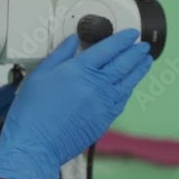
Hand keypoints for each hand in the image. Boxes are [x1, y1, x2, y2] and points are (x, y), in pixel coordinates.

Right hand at [0, 29, 152, 178]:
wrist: (36, 144)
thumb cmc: (33, 113)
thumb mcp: (39, 75)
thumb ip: (59, 55)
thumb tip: (72, 41)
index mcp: (79, 70)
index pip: (107, 49)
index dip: (122, 39)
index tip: (130, 35)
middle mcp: (95, 85)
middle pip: (123, 64)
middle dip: (135, 52)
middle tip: (143, 46)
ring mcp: (103, 104)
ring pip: (127, 82)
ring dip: (138, 70)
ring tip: (145, 62)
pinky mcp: (104, 120)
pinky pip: (122, 101)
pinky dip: (129, 90)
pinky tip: (130, 86)